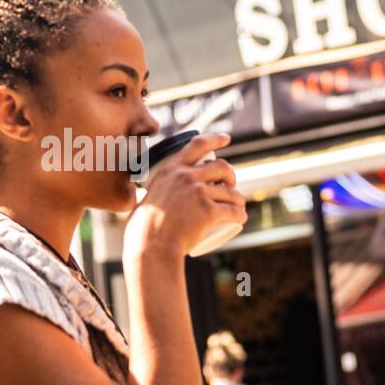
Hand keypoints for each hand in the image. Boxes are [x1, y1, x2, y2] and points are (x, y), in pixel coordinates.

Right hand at [125, 132, 246, 259]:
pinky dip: (240, 215)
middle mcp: (186, 176)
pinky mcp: (209, 211)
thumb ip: (153, 196)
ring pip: (230, 192)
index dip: (215, 139)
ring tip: (238, 206)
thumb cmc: (142, 230)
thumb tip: (154, 202)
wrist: (150, 246)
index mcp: (171, 169)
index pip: (198, 144)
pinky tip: (241, 218)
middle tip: (230, 186)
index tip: (226, 138)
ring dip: (238, 199)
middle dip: (231, 175)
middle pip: (221, 167)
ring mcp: (198, 193)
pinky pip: (232, 211)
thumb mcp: (146, 199)